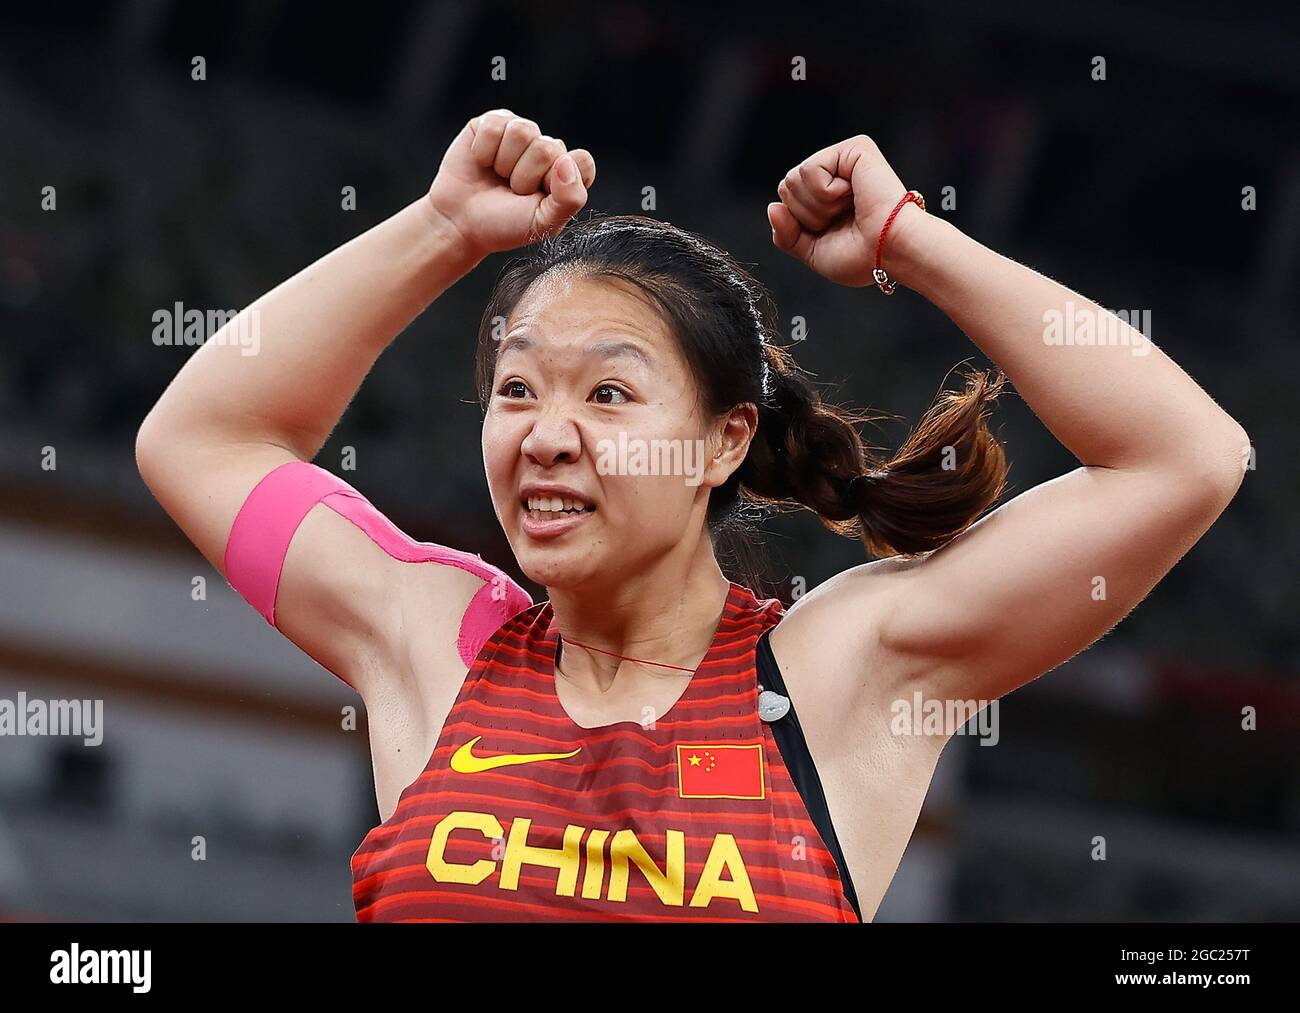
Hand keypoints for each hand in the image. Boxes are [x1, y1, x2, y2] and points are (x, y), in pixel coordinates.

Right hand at [426, 109, 595, 259]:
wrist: (459, 222)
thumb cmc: (503, 225)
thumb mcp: (543, 224)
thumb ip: (569, 199)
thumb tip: (567, 162)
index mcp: (566, 173)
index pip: (581, 162)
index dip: (559, 182)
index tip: (539, 199)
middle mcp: (547, 149)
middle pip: (547, 148)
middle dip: (524, 177)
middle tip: (512, 191)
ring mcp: (520, 134)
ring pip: (522, 131)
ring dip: (504, 163)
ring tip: (497, 176)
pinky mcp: (493, 123)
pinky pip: (494, 125)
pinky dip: (483, 150)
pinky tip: (481, 162)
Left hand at [767, 134, 919, 287]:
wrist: (890, 252)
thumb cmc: (862, 256)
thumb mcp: (812, 252)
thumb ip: (786, 234)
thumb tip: (772, 207)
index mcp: (827, 195)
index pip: (786, 199)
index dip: (800, 222)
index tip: (832, 230)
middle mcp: (836, 173)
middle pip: (786, 186)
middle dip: (806, 214)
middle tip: (841, 219)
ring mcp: (845, 158)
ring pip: (794, 178)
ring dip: (817, 206)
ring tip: (848, 208)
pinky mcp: (855, 149)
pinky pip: (809, 170)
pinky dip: (825, 193)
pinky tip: (852, 195)